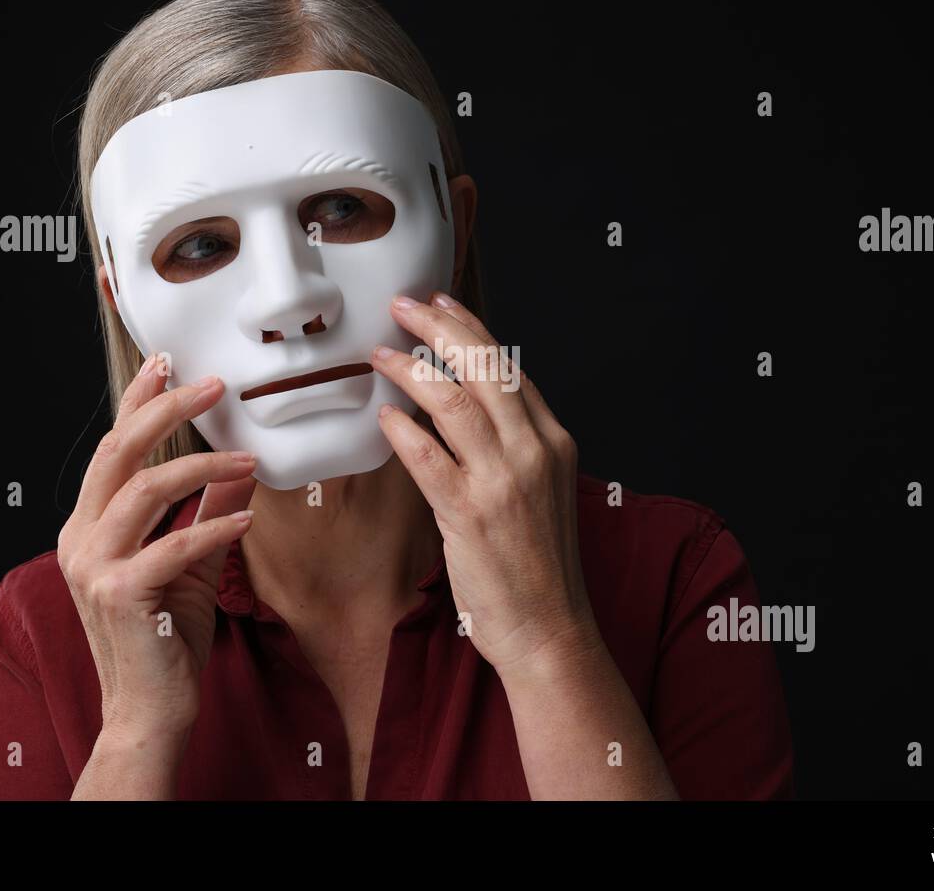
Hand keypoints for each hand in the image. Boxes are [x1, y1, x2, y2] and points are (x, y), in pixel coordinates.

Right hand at [57, 355, 257, 740]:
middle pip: (119, 453)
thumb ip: (207, 510)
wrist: (150, 709)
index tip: (167, 364)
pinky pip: (175, 543)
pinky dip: (216, 525)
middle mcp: (81, 538)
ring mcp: (95, 565)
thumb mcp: (190, 560)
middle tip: (212, 385)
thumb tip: (241, 462)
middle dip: (166, 410)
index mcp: (89, 525)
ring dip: (204, 466)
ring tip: (248, 457)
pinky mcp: (121, 593)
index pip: (113, 449)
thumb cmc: (164, 635)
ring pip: (146, 488)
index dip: (138, 402)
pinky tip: (248, 515)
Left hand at [371, 292, 600, 679]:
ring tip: (380, 352)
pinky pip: (428, 456)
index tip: (440, 304)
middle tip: (403, 305)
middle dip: (439, 327)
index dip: (471, 328)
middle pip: (484, 368)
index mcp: (553, 442)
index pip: (510, 366)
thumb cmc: (538, 564)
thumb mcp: (540, 490)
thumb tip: (461, 405)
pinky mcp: (472, 514)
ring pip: (454, 401)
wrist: (549, 629)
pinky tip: (382, 415)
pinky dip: (402, 429)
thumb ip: (510, 445)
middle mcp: (534, 451)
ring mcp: (504, 481)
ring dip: (411, 368)